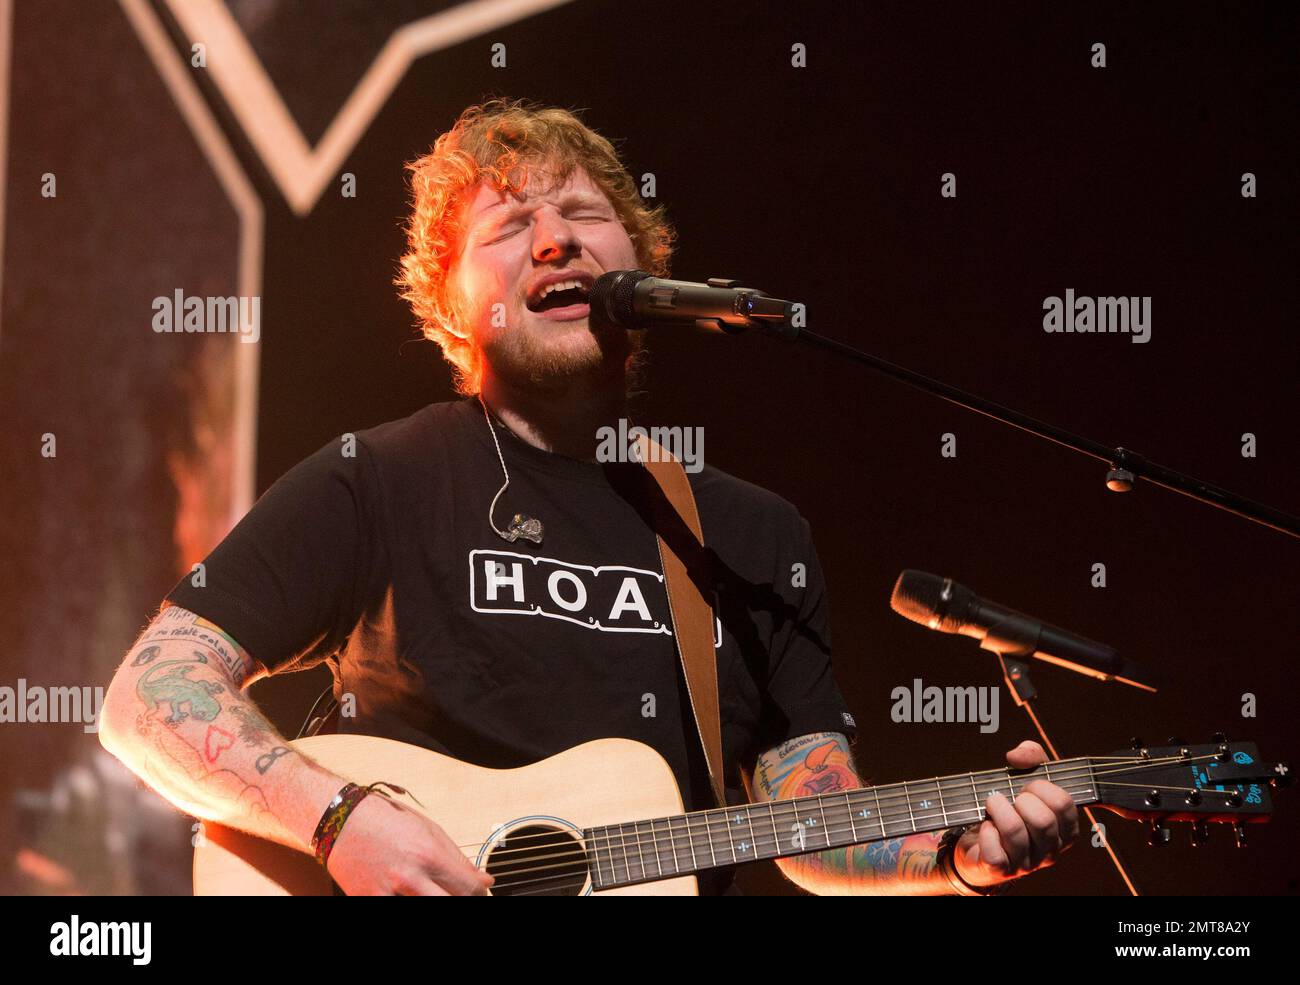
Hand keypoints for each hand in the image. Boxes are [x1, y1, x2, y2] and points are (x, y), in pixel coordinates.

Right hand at [325, 793, 494, 895]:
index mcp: (427, 855)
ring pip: (426, 909)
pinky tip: (409, 894)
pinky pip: (396, 909)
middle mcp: (409, 878)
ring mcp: (387, 893)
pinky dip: (406, 902)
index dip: (480, 892)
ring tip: (433, 890)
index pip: (468, 888)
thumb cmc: (386, 820)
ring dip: (436, 901)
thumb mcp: (428, 830)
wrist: (341, 821)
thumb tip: (482, 880)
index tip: (480, 889)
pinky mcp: (368, 901)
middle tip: (459, 894)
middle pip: (450, 904)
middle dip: (460, 900)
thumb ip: (456, 858)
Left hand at [953, 740, 1078, 887]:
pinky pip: (995, 852)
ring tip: (992, 803)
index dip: (1042, 786)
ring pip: (1015, 832)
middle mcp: (1051, 852)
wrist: (980, 844)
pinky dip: (986, 832)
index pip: (1065, 805)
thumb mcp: (1025, 777)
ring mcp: (1027, 864)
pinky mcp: (1001, 870)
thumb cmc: (1010, 808)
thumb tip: (1016, 756)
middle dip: (1022, 799)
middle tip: (1011, 796)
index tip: (1027, 785)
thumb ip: (1030, 756)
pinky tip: (986, 825)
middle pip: (1043, 821)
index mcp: (1064, 831)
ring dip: (998, 809)